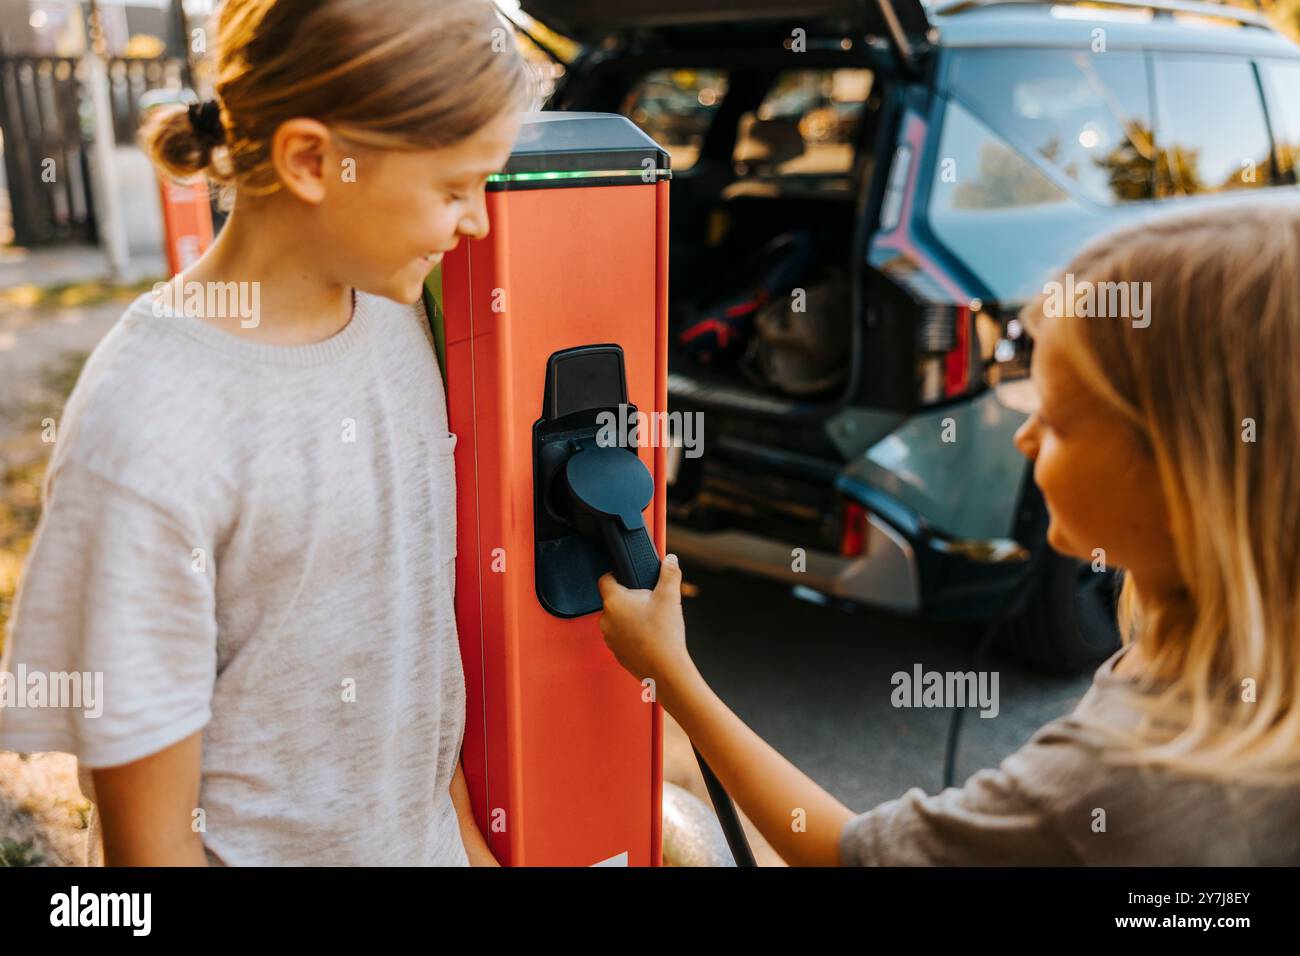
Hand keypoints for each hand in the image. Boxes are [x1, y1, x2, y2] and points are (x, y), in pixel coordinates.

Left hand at [596, 553, 692, 693]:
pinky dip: (633, 635)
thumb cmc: (664, 633)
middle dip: (630, 598)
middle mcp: (606, 620)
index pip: (605, 579)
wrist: (666, 670)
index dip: (616, 575)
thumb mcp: (670, 596)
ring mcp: (610, 638)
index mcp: (614, 601)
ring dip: (631, 618)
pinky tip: (650, 637)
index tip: (629, 577)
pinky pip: (622, 637)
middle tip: (650, 602)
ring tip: (652, 622)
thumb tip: (671, 559)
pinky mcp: (616, 653)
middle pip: (614, 600)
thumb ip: (670, 573)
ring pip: (618, 620)